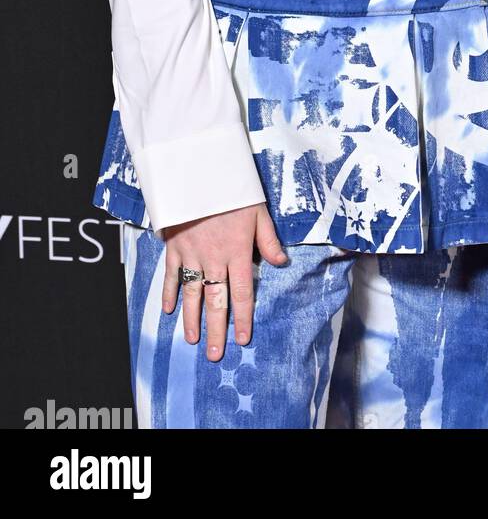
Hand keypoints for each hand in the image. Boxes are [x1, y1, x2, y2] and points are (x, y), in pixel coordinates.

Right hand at [162, 203, 286, 361]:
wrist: (199, 172)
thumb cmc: (233, 190)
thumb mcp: (258, 211)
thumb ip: (267, 239)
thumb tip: (281, 261)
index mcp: (236, 251)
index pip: (242, 292)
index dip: (243, 318)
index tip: (243, 339)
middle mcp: (213, 258)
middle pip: (215, 300)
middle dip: (216, 329)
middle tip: (215, 354)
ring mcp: (191, 254)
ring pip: (191, 294)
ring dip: (192, 319)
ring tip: (193, 340)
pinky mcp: (174, 247)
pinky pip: (170, 275)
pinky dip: (168, 293)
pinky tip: (168, 311)